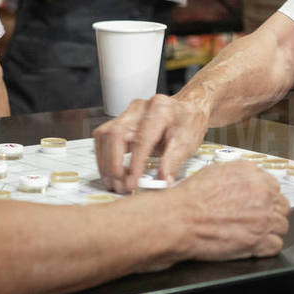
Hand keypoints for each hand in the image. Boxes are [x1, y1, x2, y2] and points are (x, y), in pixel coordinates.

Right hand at [94, 93, 209, 192]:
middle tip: (121, 186)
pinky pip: (104, 136)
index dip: (135, 163)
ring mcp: (128, 112)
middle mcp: (140, 107)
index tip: (133, 183)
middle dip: (114, 164)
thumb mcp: (187, 143)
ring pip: (105, 135)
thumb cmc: (188, 123)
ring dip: (106, 162)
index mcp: (160, 111)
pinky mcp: (121, 119)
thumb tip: (162, 181)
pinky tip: (112, 171)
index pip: (141, 139)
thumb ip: (173, 162)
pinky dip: (105, 156)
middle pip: (116, 134)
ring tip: (114, 182)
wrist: (187, 108)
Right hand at [165, 161, 288, 261]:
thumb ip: (238, 176)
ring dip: (271, 229)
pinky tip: (256, 244)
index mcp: (251, 175)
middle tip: (258, 218)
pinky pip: (276, 245)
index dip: (266, 196)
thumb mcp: (214, 172)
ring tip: (256, 232)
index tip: (261, 203)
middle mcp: (261, 194)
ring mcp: (263, 219)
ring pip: (282, 225)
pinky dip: (267, 247)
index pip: (274, 186)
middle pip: (281, 205)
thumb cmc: (190, 198)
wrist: (180, 219)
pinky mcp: (259, 241)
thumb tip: (245, 181)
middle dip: (271, 212)